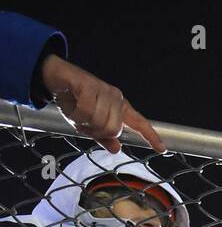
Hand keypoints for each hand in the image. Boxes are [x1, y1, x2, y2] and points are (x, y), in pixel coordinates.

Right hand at [39, 55, 165, 153]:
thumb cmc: (73, 100)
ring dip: (83, 122)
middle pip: (113, 129)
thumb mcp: (87, 124)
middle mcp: (116, 99)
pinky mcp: (91, 85)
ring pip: (100, 121)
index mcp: (119, 108)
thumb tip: (117, 149)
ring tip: (76, 112)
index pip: (139, 123)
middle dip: (94, 131)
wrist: (54, 77)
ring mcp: (105, 91)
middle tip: (82, 123)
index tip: (162, 150)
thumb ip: (102, 137)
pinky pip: (87, 111)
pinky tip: (72, 106)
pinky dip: (76, 115)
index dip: (151, 136)